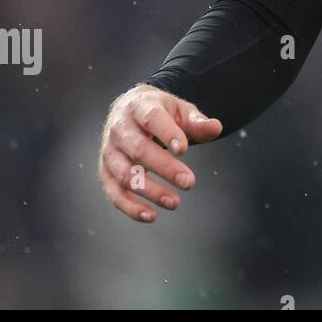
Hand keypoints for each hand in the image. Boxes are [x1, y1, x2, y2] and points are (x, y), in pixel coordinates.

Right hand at [98, 84, 222, 222]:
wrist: (129, 109)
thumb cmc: (160, 111)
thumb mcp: (179, 110)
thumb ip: (197, 121)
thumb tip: (216, 128)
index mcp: (140, 106)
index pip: (152, 119)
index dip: (167, 133)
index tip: (184, 149)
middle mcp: (120, 128)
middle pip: (139, 149)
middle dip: (164, 168)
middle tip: (189, 182)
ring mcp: (109, 151)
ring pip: (125, 174)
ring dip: (150, 191)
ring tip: (175, 203)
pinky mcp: (105, 171)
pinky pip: (114, 192)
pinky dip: (130, 207)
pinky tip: (151, 216)